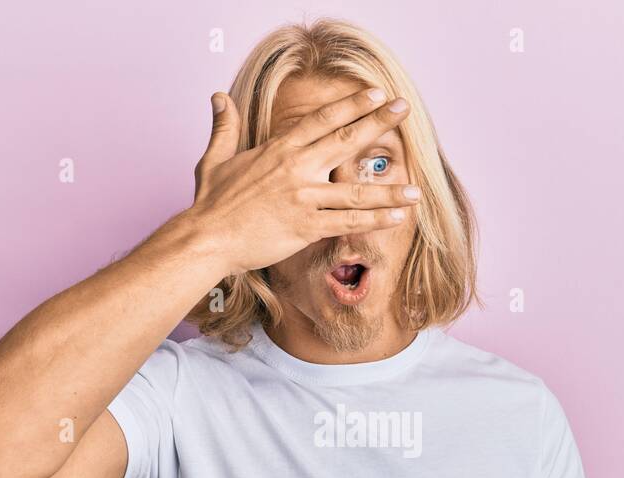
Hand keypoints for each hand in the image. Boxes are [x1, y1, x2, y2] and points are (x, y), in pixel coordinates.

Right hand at [188, 86, 419, 273]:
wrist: (207, 238)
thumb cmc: (210, 203)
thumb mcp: (214, 159)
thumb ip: (224, 127)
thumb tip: (218, 97)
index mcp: (278, 149)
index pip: (322, 120)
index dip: (352, 105)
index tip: (376, 95)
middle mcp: (296, 168)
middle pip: (345, 141)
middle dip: (378, 124)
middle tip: (405, 110)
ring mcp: (303, 198)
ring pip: (355, 191)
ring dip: (389, 189)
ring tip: (416, 188)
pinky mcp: (306, 228)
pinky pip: (348, 223)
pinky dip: (376, 220)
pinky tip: (398, 216)